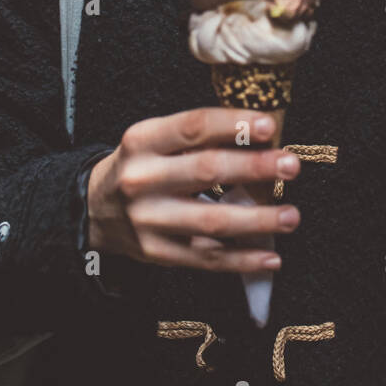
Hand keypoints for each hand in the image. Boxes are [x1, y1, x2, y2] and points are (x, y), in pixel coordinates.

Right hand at [87, 107, 299, 271]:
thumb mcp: (154, 140)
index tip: (269, 126)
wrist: (94, 209)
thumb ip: (197, 137)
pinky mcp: (157, 253)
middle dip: (254, 168)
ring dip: (257, 220)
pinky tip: (271, 257)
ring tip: (291, 216)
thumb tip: (261, 137)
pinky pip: (206, 258)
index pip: (192, 127)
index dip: (232, 125)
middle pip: (206, 171)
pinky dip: (242, 259)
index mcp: (142, 141)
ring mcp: (148, 220)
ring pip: (211, 221)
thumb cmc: (141, 166)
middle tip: (291, 166)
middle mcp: (141, 179)